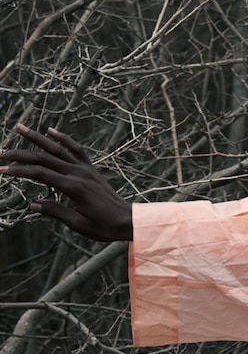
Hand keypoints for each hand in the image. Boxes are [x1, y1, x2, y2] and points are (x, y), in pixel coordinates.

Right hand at [1, 124, 132, 240]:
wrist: (129, 220)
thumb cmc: (104, 226)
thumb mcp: (78, 224)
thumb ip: (55, 211)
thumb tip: (32, 204)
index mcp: (74, 188)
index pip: (40, 174)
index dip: (19, 171)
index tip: (2, 170)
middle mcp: (79, 174)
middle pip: (44, 159)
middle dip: (20, 155)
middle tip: (1, 153)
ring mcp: (86, 169)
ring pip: (57, 149)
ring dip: (37, 138)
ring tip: (19, 127)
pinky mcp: (91, 169)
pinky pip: (76, 149)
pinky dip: (63, 139)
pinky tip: (50, 130)